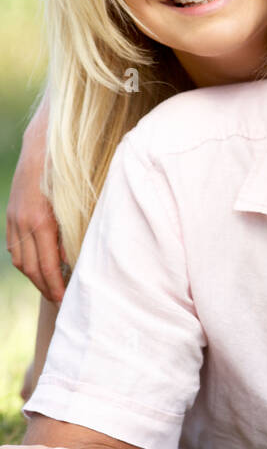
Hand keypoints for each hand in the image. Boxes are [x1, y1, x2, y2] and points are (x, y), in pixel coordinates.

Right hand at [6, 112, 66, 302]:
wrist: (41, 147)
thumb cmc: (67, 174)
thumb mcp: (75, 204)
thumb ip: (73, 233)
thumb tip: (72, 261)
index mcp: (42, 223)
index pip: (47, 267)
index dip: (56, 287)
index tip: (67, 301)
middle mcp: (24, 224)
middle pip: (31, 269)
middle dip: (46, 287)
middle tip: (60, 301)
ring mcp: (14, 220)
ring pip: (20, 260)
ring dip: (34, 276)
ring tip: (50, 286)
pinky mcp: (11, 215)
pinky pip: (14, 246)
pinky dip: (24, 260)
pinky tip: (36, 266)